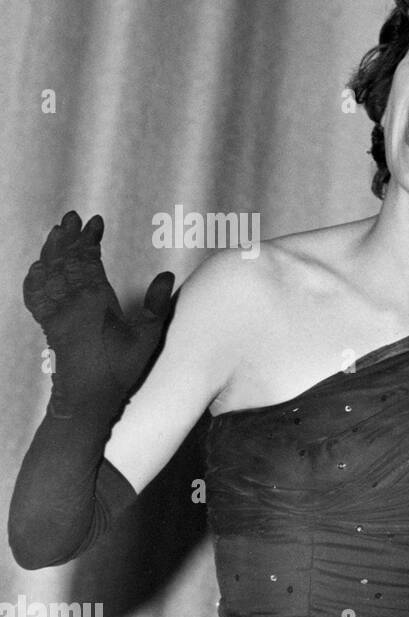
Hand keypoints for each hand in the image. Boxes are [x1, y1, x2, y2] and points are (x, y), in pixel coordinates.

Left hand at [24, 211, 174, 415]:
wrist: (86, 398)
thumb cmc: (119, 369)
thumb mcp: (147, 338)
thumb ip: (156, 305)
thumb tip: (166, 274)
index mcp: (93, 300)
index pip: (88, 259)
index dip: (90, 238)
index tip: (95, 222)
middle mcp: (69, 301)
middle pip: (65, 260)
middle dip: (69, 237)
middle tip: (72, 217)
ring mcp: (55, 312)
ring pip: (48, 272)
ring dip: (51, 250)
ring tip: (56, 233)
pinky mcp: (47, 325)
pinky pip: (35, 293)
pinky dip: (35, 277)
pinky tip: (37, 268)